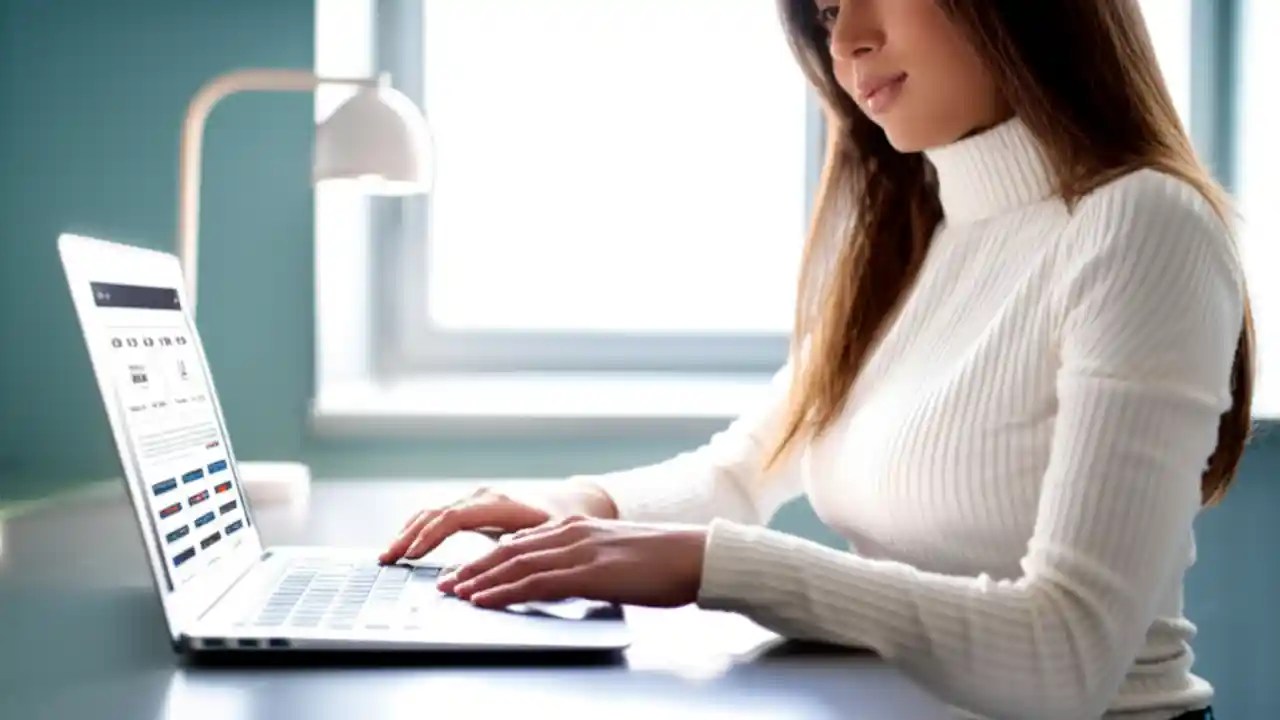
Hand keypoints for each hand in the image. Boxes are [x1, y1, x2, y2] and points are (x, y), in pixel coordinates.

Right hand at [379, 483, 618, 563]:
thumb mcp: (548, 537)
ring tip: (388, 555)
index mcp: (499, 503)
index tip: (411, 556)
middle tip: (385, 559)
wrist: (576, 502)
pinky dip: (420, 529)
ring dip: (409, 532)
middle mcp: (483, 497)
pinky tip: (407, 545)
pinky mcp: (475, 507)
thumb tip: (488, 561)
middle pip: (435, 513)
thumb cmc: (565, 521)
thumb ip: (519, 548)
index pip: (453, 517)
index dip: (430, 536)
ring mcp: (477, 500)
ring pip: (433, 512)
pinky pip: (440, 515)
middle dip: (408, 536)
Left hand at [436, 516, 707, 608]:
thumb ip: (588, 560)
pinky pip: (534, 583)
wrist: (698, 556)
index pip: (523, 541)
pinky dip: (503, 592)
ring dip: (479, 581)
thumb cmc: (667, 562)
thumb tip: (567, 576)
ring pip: (514, 565)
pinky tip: (484, 601)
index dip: (490, 558)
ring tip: (454, 594)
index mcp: (580, 528)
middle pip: (509, 550)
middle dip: (473, 568)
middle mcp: (573, 534)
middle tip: (446, 585)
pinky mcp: (588, 572)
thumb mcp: (619, 555)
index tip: (467, 571)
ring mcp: (579, 551)